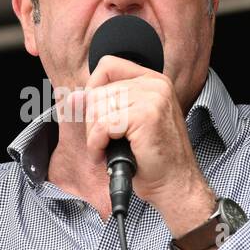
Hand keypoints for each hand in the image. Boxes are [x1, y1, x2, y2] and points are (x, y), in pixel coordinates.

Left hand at [72, 56, 215, 234]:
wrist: (176, 183)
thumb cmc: (154, 159)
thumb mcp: (128, 124)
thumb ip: (105, 106)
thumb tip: (73, 97)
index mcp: (153, 81)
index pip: (107, 66)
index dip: (93, 90)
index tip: (96, 116)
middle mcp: (155, 84)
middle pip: (98, 91)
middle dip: (92, 121)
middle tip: (104, 142)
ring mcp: (152, 98)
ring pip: (97, 108)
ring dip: (94, 135)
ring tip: (107, 149)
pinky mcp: (146, 116)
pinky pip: (103, 125)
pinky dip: (97, 144)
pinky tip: (107, 154)